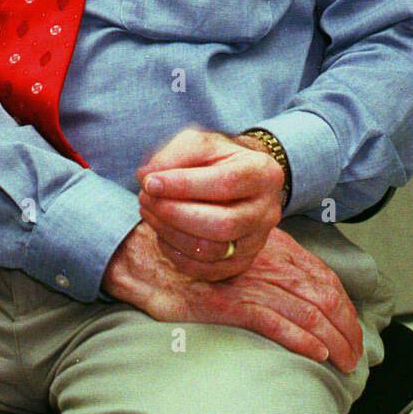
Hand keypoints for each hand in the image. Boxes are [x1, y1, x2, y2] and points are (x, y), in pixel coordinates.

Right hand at [102, 221, 362, 371]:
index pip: (322, 277)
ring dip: (330, 338)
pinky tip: (314, 352)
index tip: (354, 328)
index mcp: (274, 250)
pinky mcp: (229, 302)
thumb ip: (267, 265)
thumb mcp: (238, 252)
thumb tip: (297, 287)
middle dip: (345, 327)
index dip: (344, 305)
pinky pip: (272, 321)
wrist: (151, 254)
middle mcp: (267, 263)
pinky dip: (298, 338)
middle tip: (355, 353)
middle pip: (321, 296)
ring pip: (303, 311)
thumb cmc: (192, 253)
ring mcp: (249, 282)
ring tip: (343, 360)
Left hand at [136, 127, 284, 279]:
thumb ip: (174, 155)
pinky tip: (162, 232)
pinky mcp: (240, 263)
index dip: (184, 185)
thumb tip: (147, 176)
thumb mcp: (199, 143)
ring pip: (212, 250)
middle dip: (175, 213)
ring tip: (149, 211)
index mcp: (263, 174)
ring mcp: (256, 242)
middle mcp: (267, 211)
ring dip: (170, 233)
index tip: (150, 182)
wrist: (237, 180)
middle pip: (222, 224)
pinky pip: (205, 270)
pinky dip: (176, 254)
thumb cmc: (216, 160)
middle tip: (145, 198)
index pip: (225, 183)